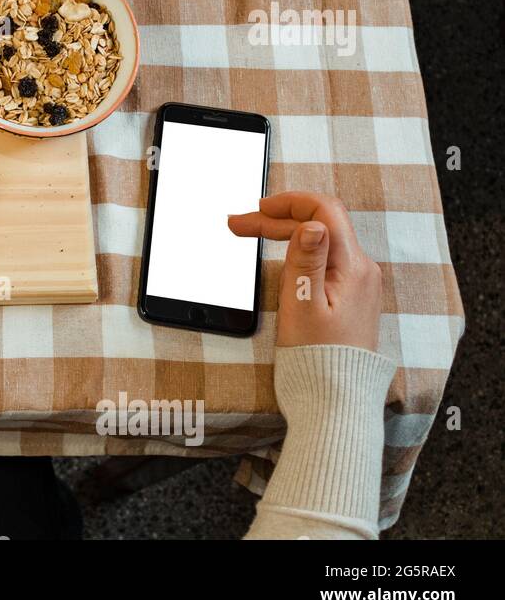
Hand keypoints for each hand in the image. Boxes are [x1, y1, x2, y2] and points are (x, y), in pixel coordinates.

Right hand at [228, 192, 381, 349]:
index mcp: (352, 268)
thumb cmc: (317, 358)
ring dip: (283, 233)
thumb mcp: (303, 306)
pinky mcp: (350, 294)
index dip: (290, 203)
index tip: (258, 208)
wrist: (338, 397)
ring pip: (320, 241)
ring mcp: (357, 282)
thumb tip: (312, 224)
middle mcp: (360, 269)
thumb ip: (306, 261)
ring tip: (248, 234)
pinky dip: (296, 250)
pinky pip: (324, 258)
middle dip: (276, 220)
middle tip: (237, 225)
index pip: (325, 213)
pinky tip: (278, 253)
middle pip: (319, 226)